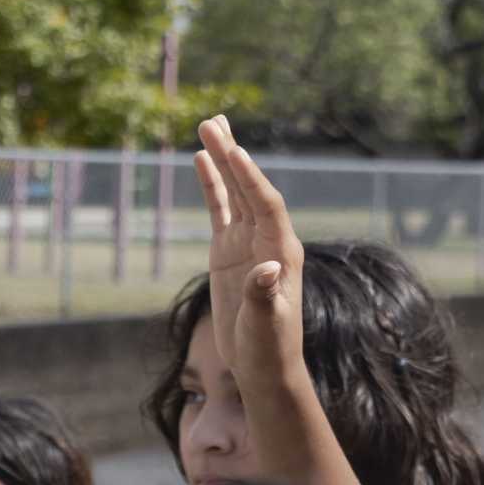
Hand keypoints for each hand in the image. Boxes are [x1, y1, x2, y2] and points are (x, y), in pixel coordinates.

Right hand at [195, 115, 306, 393]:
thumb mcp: (267, 324)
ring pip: (234, 193)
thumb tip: (267, 270)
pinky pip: (220, 212)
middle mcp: (267, 240)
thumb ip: (266, 295)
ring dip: (222, 161)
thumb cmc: (269, 346)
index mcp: (281, 252)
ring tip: (208, 127)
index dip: (251, 180)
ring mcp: (247, 244)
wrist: (263, 363)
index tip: (234, 152)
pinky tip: (202, 162)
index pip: (266, 206)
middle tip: (213, 121)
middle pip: (249, 188)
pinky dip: (213, 186)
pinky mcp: (228, 253)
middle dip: (232, 155)